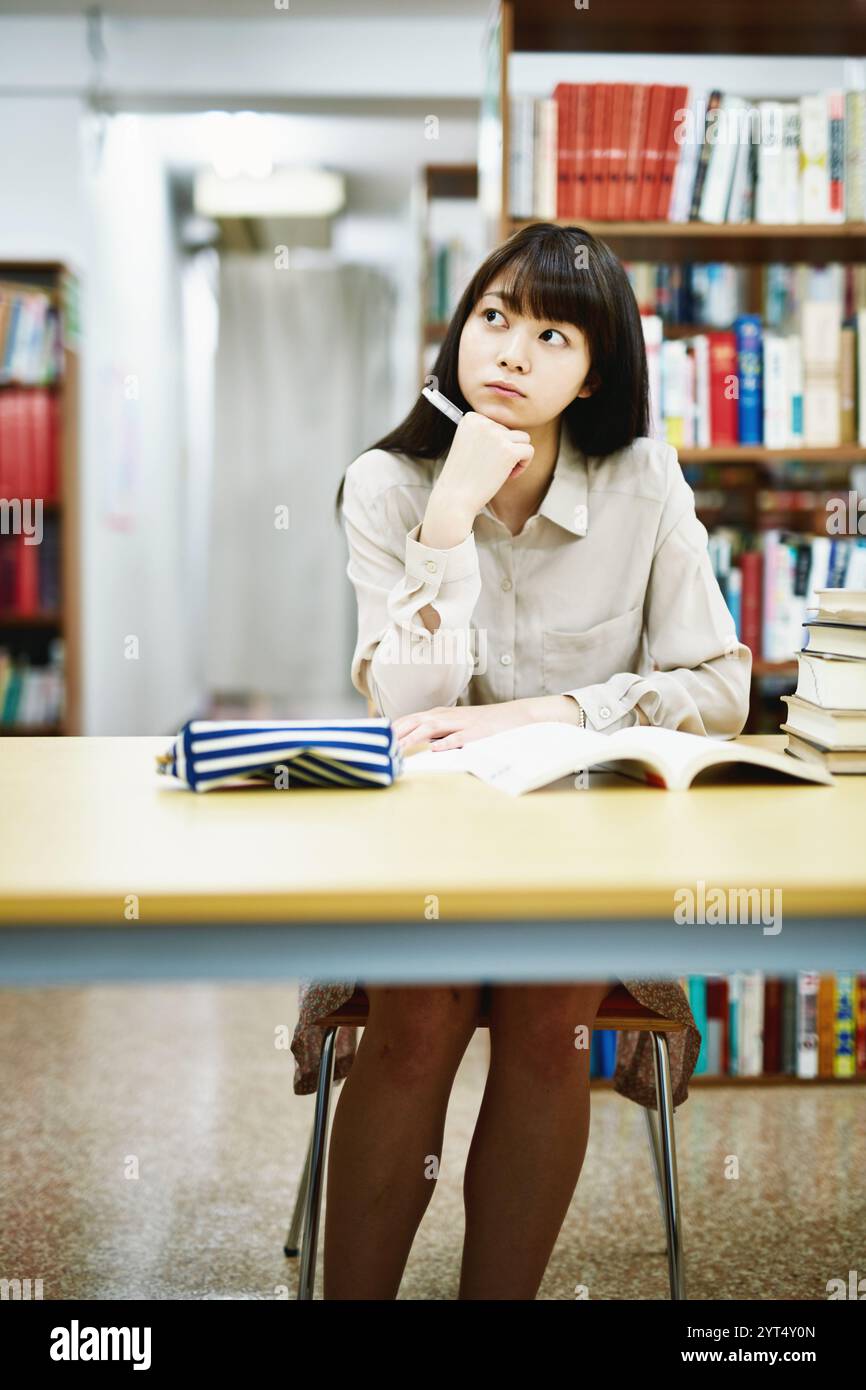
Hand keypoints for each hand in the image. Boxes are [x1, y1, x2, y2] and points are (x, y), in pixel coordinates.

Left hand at [393, 698, 540, 753]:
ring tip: (400, 747)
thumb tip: (411, 742)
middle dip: (396, 732)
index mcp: (438, 714)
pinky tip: (434, 749)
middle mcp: (445, 715)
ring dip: (414, 737)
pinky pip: (458, 738)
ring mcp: (460, 723)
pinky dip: (445, 742)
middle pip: (415, 721)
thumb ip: (434, 732)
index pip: (409, 719)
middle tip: (381, 745)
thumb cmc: (479, 724)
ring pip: (432, 727)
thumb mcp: (452, 725)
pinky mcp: (475, 732)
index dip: (392, 728)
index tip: (376, 738)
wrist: (510, 716)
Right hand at [431, 410, 533, 519]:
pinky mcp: (508, 451)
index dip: (496, 444)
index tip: (486, 458)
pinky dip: (524, 465)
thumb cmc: (461, 477)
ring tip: (502, 471)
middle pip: (510, 431)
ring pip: (523, 439)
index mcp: (470, 419)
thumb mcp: (468, 446)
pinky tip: (509, 476)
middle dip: (506, 450)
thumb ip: (485, 434)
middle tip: (492, 469)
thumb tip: (510, 431)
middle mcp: (483, 422)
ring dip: (517, 455)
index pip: (497, 424)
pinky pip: (529, 451)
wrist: (454, 498)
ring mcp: (496, 436)